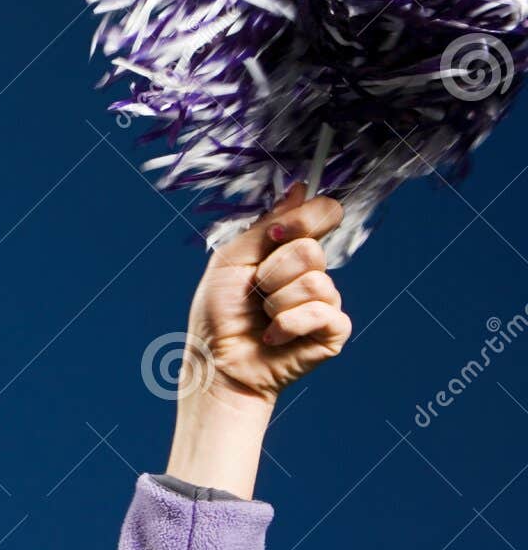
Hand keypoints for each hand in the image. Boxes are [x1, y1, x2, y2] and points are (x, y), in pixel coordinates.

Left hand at [189, 183, 351, 403]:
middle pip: (312, 250)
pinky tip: (272, 338)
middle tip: (255, 291)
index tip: (277, 235)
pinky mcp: (333, 332)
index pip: (323, 215)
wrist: (216, 362)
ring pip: (316, 282)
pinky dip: (288, 325)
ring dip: (276, 301)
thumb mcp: (233, 260)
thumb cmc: (218, 313)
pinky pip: (322, 312)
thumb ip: (266, 225)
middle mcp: (311, 273)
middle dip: (272, 272)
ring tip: (262, 317)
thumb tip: (300, 188)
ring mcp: (325, 303)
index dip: (307, 217)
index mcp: (289, 250)